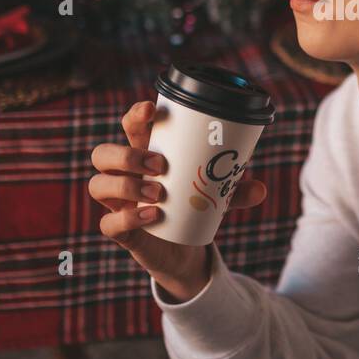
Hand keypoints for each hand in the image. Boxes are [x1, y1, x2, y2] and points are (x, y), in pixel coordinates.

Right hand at [89, 100, 267, 294]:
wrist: (183, 248)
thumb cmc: (192, 206)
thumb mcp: (217, 196)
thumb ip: (236, 191)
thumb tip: (261, 189)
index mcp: (145, 154)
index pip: (130, 127)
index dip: (135, 115)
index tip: (151, 109)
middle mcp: (124, 175)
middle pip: (102, 153)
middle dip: (127, 154)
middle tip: (161, 164)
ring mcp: (118, 203)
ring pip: (98, 185)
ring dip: (126, 184)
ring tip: (158, 193)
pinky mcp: (120, 230)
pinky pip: (108, 223)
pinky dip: (127, 218)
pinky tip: (152, 216)